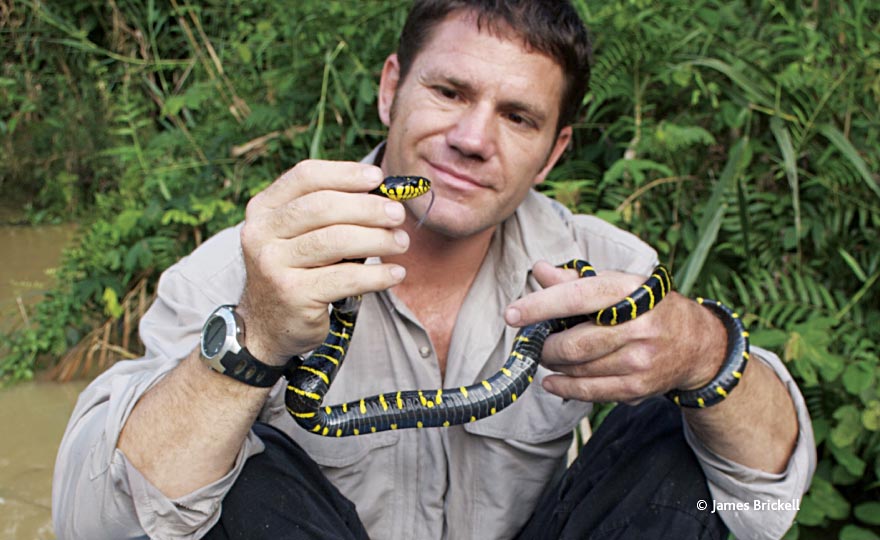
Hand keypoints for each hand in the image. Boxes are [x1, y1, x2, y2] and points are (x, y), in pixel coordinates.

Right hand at [237, 160, 410, 363]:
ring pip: (336, 240)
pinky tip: (395, 273)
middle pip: (324, 206)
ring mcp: (273, 264)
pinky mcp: (292, 294)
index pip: (305, 176)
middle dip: (368, 208)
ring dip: (378, 239)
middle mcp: (261, 233)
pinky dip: (377, 275)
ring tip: (401, 242)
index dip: (345, 173)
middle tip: (398, 215)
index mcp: (263, 209)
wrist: (268, 325)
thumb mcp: (300, 235)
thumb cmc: (297, 271)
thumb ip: (330, 212)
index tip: (378, 178)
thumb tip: (385, 195)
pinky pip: (345, 278)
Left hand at [504, 261, 726, 403]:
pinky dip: (565, 387)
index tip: (511, 314)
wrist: (697, 342)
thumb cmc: (647, 306)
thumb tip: (540, 270)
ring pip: (579, 369)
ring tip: (546, 356)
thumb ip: (576, 280)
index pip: (576, 297)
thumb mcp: (617, 285)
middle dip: (544, 345)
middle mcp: (639, 325)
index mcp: (629, 291)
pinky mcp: (640, 386)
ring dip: (553, 365)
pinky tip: (551, 380)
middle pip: (574, 343)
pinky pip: (591, 392)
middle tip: (533, 342)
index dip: (540, 306)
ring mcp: (641, 359)